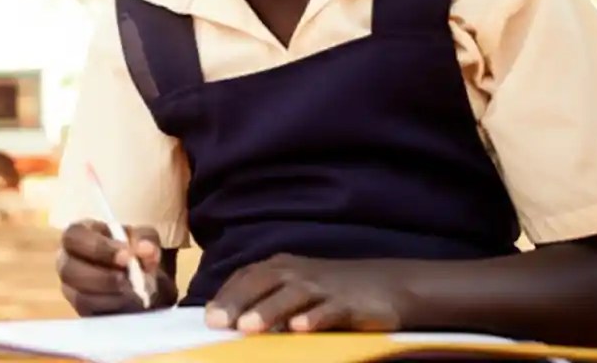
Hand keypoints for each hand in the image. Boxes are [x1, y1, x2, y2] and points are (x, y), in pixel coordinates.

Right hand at [57, 220, 177, 315]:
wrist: (144, 281)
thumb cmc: (134, 252)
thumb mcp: (145, 239)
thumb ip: (146, 240)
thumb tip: (145, 248)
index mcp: (79, 235)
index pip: (74, 237)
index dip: (98, 247)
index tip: (127, 256)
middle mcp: (67, 261)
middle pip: (69, 270)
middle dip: (103, 277)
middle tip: (129, 279)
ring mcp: (71, 289)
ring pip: (79, 296)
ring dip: (110, 295)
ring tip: (134, 292)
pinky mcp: (82, 311)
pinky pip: (90, 314)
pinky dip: (113, 308)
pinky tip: (130, 303)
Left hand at [206, 254, 411, 333]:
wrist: (389, 285)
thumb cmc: (332, 292)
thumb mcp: (297, 291)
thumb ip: (267, 303)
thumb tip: (231, 324)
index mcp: (282, 268)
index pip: (247, 277)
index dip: (226, 295)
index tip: (207, 317)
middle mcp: (299, 273)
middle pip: (263, 282)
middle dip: (238, 301)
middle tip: (217, 323)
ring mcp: (325, 287)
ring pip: (293, 295)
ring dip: (269, 310)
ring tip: (247, 328)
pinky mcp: (351, 303)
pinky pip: (330, 310)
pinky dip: (314, 317)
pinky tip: (299, 328)